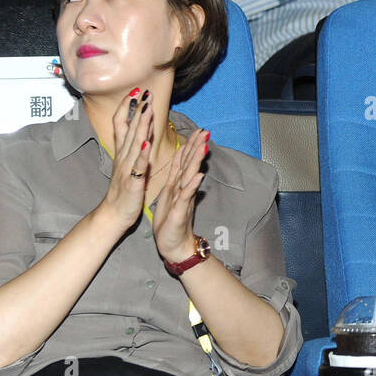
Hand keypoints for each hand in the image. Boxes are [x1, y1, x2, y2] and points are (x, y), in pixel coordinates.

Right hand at [96, 88, 154, 234]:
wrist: (114, 213)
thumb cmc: (123, 188)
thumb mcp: (126, 162)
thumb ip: (132, 144)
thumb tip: (139, 126)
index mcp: (123, 152)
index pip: (121, 124)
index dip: (127, 107)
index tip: (135, 90)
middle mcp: (123, 157)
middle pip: (129, 129)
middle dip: (137, 110)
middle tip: (143, 91)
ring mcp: (128, 168)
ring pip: (135, 143)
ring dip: (141, 126)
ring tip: (147, 110)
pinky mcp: (134, 182)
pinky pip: (139, 166)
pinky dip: (142, 155)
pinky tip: (147, 144)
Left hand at [153, 127, 210, 263]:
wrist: (173, 245)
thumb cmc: (171, 221)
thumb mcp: (171, 197)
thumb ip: (179, 180)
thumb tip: (187, 166)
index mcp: (178, 185)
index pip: (184, 161)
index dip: (190, 145)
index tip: (198, 130)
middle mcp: (183, 190)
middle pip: (190, 165)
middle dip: (196, 147)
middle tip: (205, 131)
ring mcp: (183, 200)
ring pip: (189, 177)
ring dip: (196, 162)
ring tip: (202, 147)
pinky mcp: (180, 211)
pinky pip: (186, 197)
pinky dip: (192, 186)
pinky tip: (198, 176)